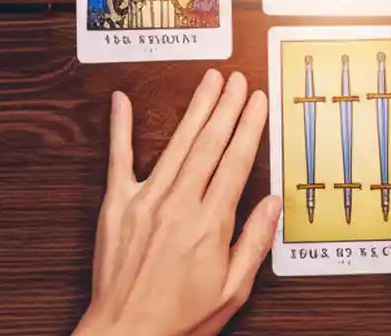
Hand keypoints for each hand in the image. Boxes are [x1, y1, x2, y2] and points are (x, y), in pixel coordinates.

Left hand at [75, 71, 279, 335]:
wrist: (125, 335)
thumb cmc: (178, 319)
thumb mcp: (232, 290)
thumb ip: (254, 242)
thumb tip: (273, 203)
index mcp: (209, 224)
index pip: (235, 162)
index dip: (249, 127)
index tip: (257, 102)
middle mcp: (178, 205)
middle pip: (208, 144)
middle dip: (226, 108)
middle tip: (237, 80)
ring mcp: (145, 201)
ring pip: (176, 145)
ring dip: (194, 109)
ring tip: (208, 82)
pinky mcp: (116, 206)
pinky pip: (119, 160)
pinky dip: (121, 129)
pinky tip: (122, 102)